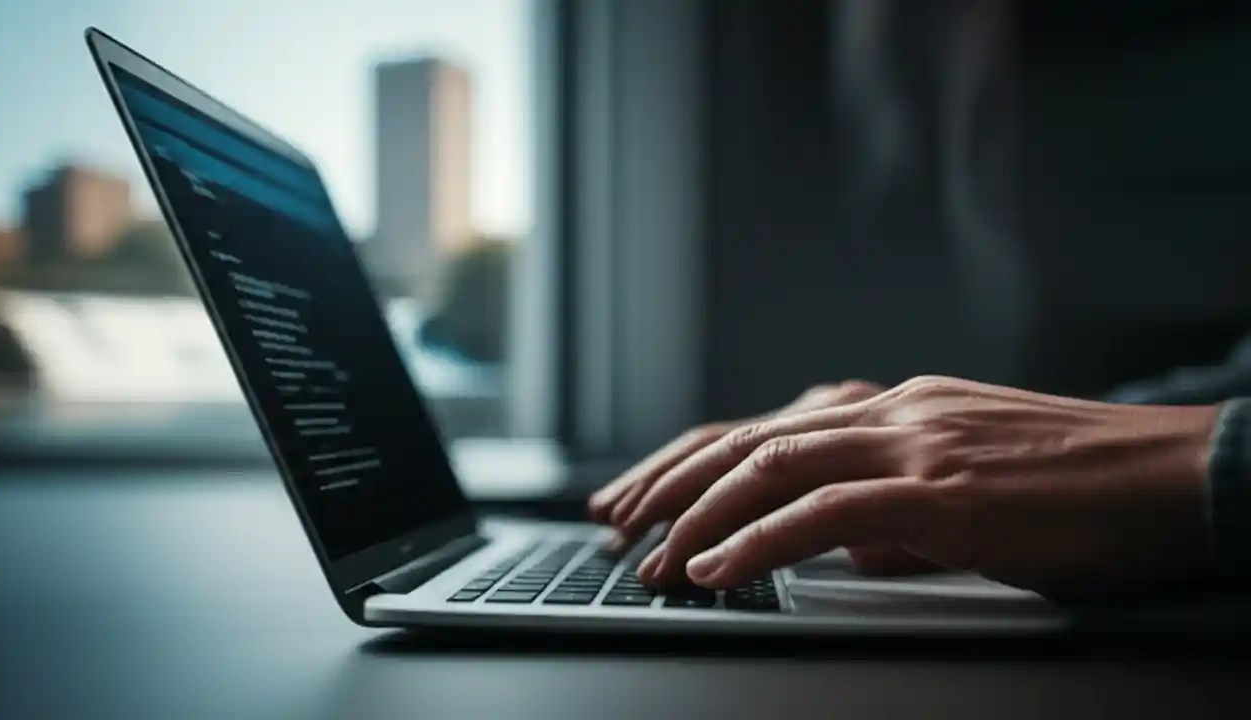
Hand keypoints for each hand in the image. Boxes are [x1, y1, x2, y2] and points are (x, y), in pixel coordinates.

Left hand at [633, 376, 1219, 599]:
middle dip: (672, 482)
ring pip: (773, 466)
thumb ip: (896, 515)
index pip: (769, 428)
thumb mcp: (971, 493)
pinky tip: (717, 569)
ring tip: (651, 559)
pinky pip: (826, 513)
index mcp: (898, 407)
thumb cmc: (1085, 492)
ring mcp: (917, 443)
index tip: (645, 498)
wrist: (1181, 477)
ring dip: (699, 516)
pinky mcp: (945, 490)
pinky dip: (758, 540)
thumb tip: (840, 551)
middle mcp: (894, 411)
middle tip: (616, 523)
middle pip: (750, 438)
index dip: (695, 462)